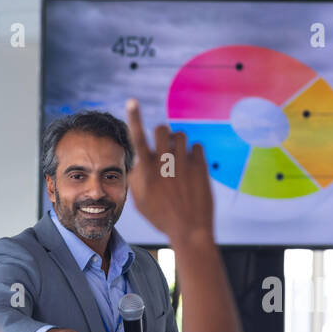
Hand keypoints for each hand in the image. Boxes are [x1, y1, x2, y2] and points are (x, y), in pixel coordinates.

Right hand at [124, 99, 214, 246]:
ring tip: (179, 159)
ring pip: (181, 135)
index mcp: (145, 171)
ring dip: (178, 142)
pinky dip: (193, 153)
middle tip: (165, 146)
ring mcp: (183, 163)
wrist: (189, 230)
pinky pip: (197, 146)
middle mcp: (164, 163)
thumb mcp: (140, 201)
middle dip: (163, 134)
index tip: (132, 101)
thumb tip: (138, 159)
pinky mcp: (200, 165)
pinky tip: (191, 168)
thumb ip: (136, 177)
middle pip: (162, 129)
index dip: (134, 118)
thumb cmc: (161, 217)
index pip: (137, 139)